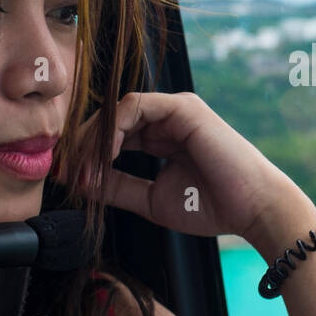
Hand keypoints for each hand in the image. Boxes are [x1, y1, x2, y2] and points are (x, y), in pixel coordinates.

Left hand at [54, 91, 312, 246]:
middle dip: (83, 142)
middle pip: (111, 119)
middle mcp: (167, 118)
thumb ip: (116, 187)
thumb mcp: (151, 198)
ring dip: (93, 137)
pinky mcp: (183, 107)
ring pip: (118, 110)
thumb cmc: (212, 206)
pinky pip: (134, 106)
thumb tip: (77, 180)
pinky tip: (106, 155)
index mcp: (163, 136)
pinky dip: (113, 128)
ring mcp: (175, 109)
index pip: (113, 134)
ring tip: (81, 165)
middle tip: (62, 168)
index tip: (65, 175)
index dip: (87, 152)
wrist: (252, 209)